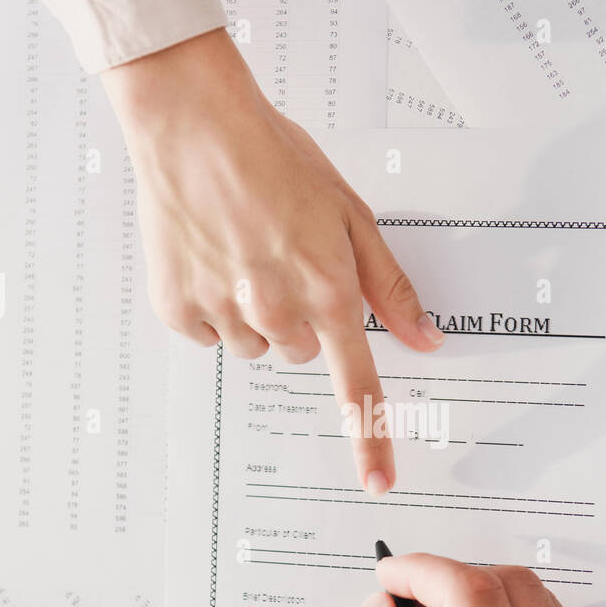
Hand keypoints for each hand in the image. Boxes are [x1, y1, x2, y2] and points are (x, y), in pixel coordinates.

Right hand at [102, 28, 442, 493]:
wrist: (194, 126)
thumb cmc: (275, 159)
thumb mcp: (351, 216)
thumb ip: (389, 285)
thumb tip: (427, 338)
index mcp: (327, 290)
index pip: (356, 383)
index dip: (371, 436)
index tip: (379, 480)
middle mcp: (277, 310)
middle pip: (300, 353)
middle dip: (300, 317)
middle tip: (284, 258)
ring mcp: (223, 311)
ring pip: (254, 344)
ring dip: (255, 311)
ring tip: (244, 250)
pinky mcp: (178, 307)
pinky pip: (206, 332)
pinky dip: (210, 304)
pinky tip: (211, 257)